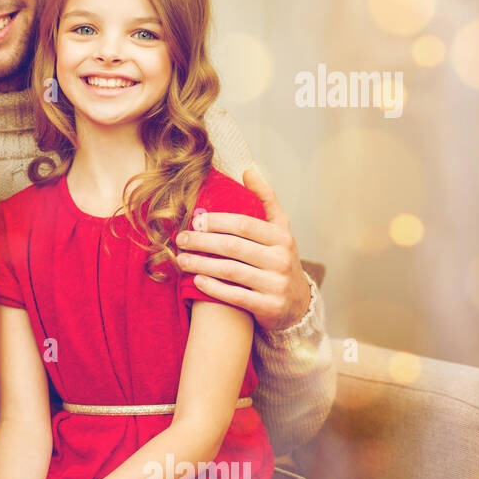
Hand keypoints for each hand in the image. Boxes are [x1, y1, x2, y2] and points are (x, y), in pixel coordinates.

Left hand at [174, 168, 309, 331]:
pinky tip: (196, 280)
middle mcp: (281, 259)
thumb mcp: (279, 229)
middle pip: (233, 246)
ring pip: (231, 271)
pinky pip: (235, 296)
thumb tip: (248, 171)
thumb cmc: (278, 259)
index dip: (216, 221)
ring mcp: (276, 284)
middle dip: (202, 242)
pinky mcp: (269, 307)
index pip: (244, 224)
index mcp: (281, 236)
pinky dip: (213, 288)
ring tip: (181, 260)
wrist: (298, 303)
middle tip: (180, 239)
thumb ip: (265, 200)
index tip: (194, 220)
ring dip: (201, 264)